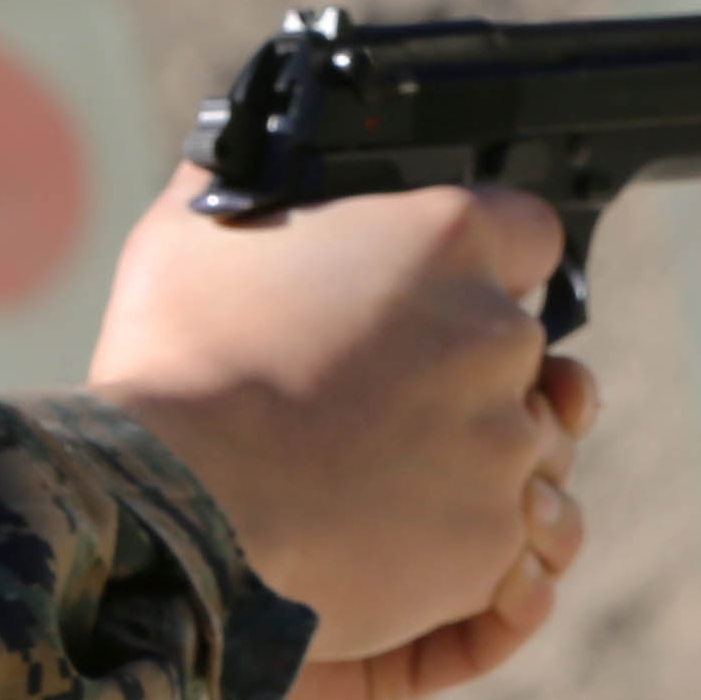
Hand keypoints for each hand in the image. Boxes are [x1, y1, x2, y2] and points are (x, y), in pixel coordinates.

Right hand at [80, 162, 596, 699]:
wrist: (173, 518)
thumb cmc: (174, 371)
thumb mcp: (190, 237)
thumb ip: (243, 186)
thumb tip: (239, 153)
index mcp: (445, 241)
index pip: (527, 233)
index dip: (482, 266)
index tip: (440, 294)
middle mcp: (497, 336)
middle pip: (519, 351)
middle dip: (463, 375)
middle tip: (380, 401)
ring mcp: (504, 444)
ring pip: (520, 449)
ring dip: (466, 461)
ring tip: (376, 481)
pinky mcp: (491, 540)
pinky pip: (503, 539)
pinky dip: (458, 546)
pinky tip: (386, 540)